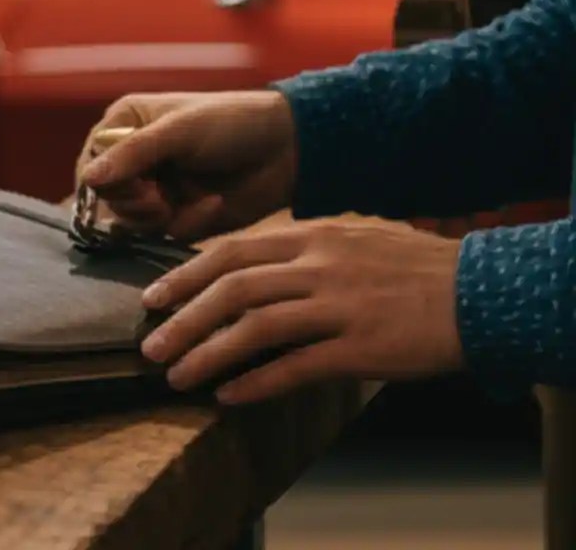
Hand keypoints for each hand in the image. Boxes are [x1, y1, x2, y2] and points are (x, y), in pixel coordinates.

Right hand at [75, 91, 297, 241]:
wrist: (287, 149)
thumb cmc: (232, 124)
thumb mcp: (179, 131)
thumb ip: (133, 154)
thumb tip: (88, 179)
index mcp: (126, 124)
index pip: (90, 164)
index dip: (108, 182)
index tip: (138, 183)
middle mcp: (132, 158)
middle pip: (105, 198)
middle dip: (134, 203)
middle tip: (159, 198)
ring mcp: (154, 188)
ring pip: (128, 222)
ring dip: (157, 217)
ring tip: (186, 201)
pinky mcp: (176, 215)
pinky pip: (161, 234)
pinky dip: (185, 223)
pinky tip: (211, 205)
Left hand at [139, 219, 463, 403]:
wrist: (481, 293)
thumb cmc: (414, 271)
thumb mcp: (353, 242)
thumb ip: (303, 253)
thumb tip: (251, 273)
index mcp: (314, 236)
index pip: (233, 250)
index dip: (186, 274)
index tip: (153, 296)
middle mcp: (320, 265)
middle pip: (233, 288)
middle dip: (183, 318)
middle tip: (151, 346)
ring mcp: (340, 305)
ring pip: (255, 328)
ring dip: (208, 354)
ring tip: (177, 377)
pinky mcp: (361, 346)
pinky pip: (295, 367)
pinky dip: (256, 383)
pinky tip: (228, 396)